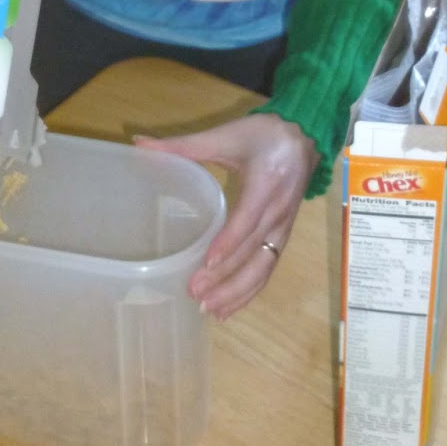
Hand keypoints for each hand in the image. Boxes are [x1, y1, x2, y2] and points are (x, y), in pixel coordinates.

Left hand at [135, 112, 317, 320]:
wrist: (306, 135)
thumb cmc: (264, 135)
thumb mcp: (226, 136)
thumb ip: (184, 144)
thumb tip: (139, 144)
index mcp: (265, 185)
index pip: (247, 220)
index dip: (228, 243)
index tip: (207, 263)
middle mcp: (278, 212)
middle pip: (253, 251)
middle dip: (227, 277)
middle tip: (196, 295)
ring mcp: (283, 228)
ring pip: (264, 267)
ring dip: (239, 292)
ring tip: (210, 310)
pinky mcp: (283, 237)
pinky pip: (269, 268)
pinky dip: (250, 291)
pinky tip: (229, 309)